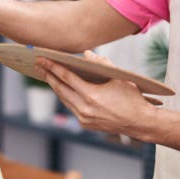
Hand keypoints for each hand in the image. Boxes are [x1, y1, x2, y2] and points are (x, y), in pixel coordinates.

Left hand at [35, 54, 153, 137]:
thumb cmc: (132, 98)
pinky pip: (71, 107)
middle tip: (39, 65)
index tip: (42, 59)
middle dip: (49, 76)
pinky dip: (65, 96)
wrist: (140, 123)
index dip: (53, 67)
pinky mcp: (85, 124)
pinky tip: (62, 88)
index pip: (67, 77)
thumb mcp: (118, 78)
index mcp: (92, 96)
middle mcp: (85, 109)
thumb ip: (102, 64)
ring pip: (64, 99)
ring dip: (55, 86)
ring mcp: (84, 119)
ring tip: (47, 75)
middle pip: (61, 89)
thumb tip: (87, 54)